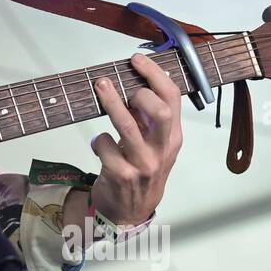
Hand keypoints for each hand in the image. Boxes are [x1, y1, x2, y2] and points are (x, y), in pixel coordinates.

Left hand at [88, 53, 182, 224]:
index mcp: (173, 137)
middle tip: (116, 81)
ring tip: (100, 86)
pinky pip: (104, 146)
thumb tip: (134, 81)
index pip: (172, 99)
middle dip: (139, 90)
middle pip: (160, 111)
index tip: (137, 59)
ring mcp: (143, 164)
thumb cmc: (142, 170)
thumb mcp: (154, 145)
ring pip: (127, 126)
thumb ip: (148, 118)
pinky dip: (97, 140)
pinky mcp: (122, 175)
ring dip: (111, 103)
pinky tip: (99, 143)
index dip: (155, 74)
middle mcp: (162, 150)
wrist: (131, 211)